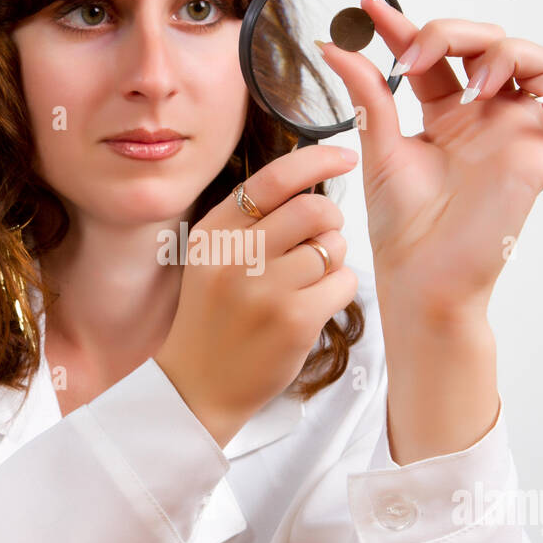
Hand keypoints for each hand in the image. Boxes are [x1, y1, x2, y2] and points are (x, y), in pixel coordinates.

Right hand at [156, 145, 359, 446]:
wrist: (197, 385)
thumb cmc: (215, 318)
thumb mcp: (212, 259)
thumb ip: (250, 222)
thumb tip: (309, 181)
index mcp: (214, 232)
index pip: (274, 178)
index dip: (317, 159)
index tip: (344, 156)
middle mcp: (235, 255)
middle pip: (313, 208)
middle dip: (330, 220)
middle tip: (324, 238)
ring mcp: (264, 289)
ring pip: (333, 246)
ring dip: (333, 259)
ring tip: (309, 282)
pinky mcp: (293, 320)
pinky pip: (344, 282)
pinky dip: (340, 289)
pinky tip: (316, 305)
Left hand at [316, 0, 542, 318]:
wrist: (419, 278)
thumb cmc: (401, 226)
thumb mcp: (379, 149)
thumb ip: (367, 94)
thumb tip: (333, 45)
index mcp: (446, 113)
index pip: (436, 53)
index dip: (406, 27)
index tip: (369, 11)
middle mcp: (486, 120)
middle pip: (495, 43)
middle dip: (459, 34)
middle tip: (417, 59)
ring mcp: (517, 139)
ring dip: (514, 57)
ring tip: (477, 87)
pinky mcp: (540, 168)